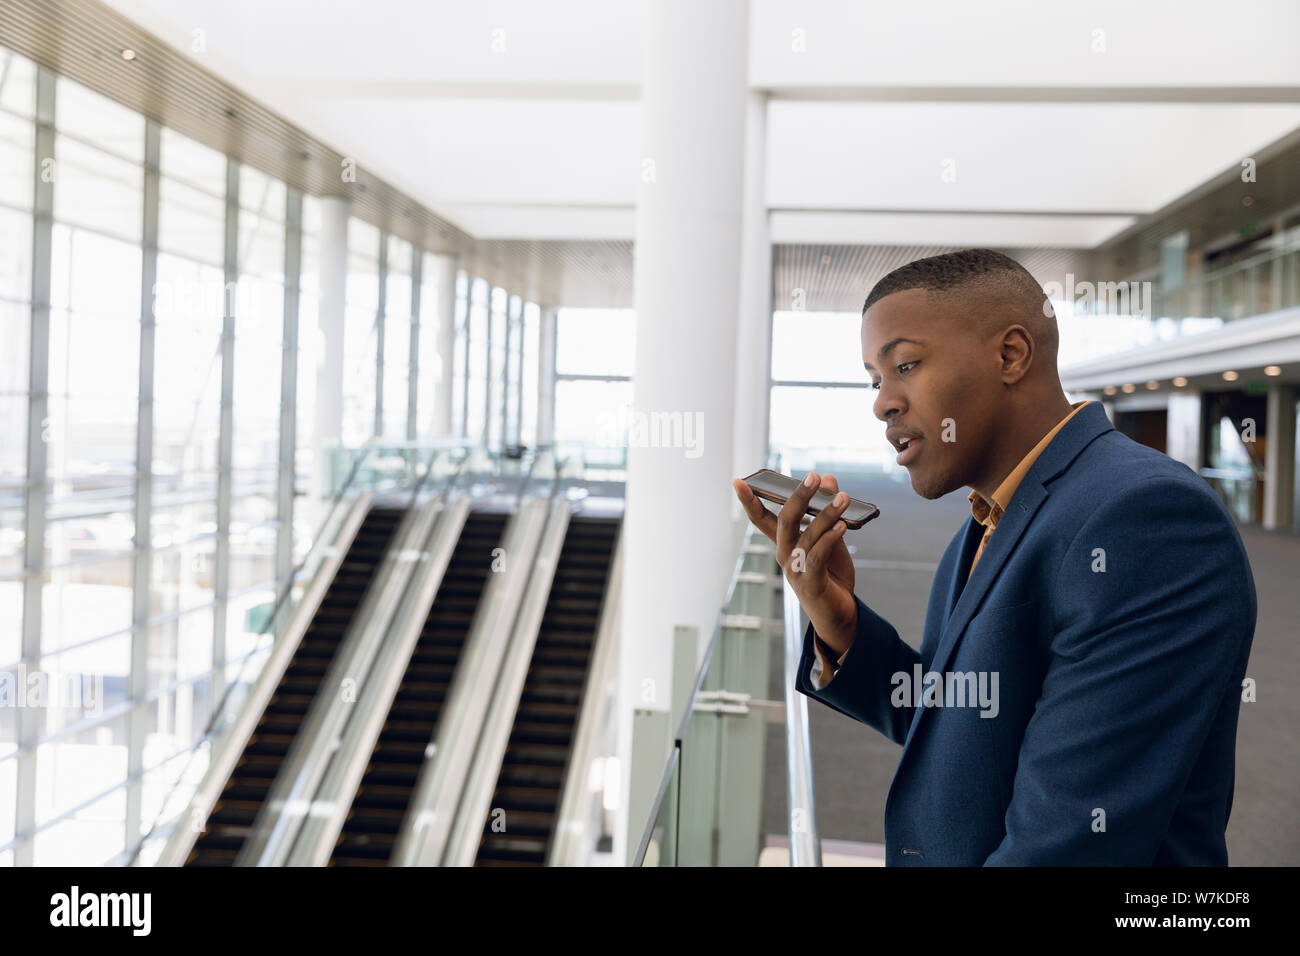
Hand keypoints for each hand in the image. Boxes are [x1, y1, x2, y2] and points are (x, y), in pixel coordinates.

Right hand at [732, 472, 857, 655]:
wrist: (838, 613)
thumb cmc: (830, 574)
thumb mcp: (831, 537)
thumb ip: (827, 510)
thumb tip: (827, 479)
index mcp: (784, 542)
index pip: (761, 518)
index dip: (749, 501)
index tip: (738, 481)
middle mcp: (785, 554)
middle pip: (784, 520)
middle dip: (798, 496)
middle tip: (812, 476)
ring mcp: (796, 569)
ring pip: (806, 535)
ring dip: (826, 514)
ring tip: (843, 498)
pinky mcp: (811, 583)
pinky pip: (818, 555)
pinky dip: (830, 538)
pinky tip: (842, 525)